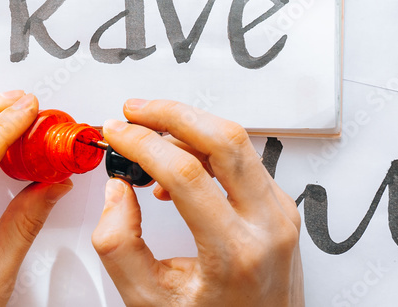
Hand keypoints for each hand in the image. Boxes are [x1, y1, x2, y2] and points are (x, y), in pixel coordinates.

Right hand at [92, 100, 303, 306]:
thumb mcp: (149, 301)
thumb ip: (119, 245)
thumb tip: (118, 190)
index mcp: (235, 253)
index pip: (186, 174)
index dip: (143, 144)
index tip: (117, 134)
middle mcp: (268, 227)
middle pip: (224, 139)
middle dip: (171, 113)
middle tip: (135, 111)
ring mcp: (280, 213)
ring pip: (237, 142)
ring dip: (189, 128)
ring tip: (149, 139)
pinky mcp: (280, 206)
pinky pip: (243, 159)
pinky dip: (205, 149)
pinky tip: (178, 164)